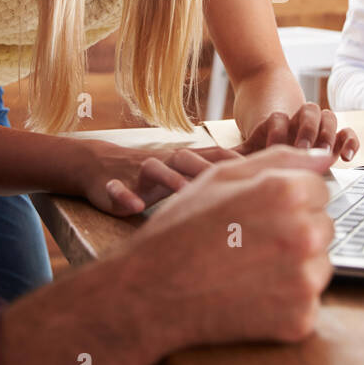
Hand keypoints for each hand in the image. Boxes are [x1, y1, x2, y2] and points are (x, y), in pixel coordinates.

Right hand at [80, 141, 242, 215]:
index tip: (265, 177)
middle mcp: (165, 162)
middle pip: (189, 157)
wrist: (98, 166)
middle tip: (235, 185)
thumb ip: (217, 170)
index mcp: (185, 162)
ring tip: (185, 192)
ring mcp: (139, 172)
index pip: (217, 157)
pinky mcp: (113, 185)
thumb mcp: (186, 171)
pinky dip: (124, 195)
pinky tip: (134, 207)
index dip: (241, 164)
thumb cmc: (153, 174)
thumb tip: (258, 173)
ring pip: (155, 167)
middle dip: (209, 168)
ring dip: (170, 178)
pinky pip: (117, 188)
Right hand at [130, 145, 335, 345]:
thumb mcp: (223, 178)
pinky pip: (308, 304)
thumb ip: (281, 159)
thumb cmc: (183, 229)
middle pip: (323, 227)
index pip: (319, 191)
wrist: (150, 292)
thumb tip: (325, 156)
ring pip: (320, 265)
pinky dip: (285, 304)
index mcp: (289, 192)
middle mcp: (305, 233)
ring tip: (248, 270)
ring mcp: (305, 280)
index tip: (257, 216)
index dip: (286, 202)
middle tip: (249, 245)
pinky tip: (250, 297)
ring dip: (295, 269)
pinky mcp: (300, 319)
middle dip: (295, 233)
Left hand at [235, 103, 358, 160]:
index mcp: (276, 123)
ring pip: (327, 117)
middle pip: (308, 115)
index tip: (272, 146)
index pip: (279, 121)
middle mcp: (298, 123)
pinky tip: (347, 157)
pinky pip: (346, 134)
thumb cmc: (257, 139)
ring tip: (322, 152)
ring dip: (326, 133)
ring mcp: (316, 129)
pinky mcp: (332, 140)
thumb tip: (208, 160)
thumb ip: (234, 153)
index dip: (276, 131)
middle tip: (300, 147)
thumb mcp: (245, 146)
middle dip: (305, 131)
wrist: (269, 108)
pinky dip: (349, 141)